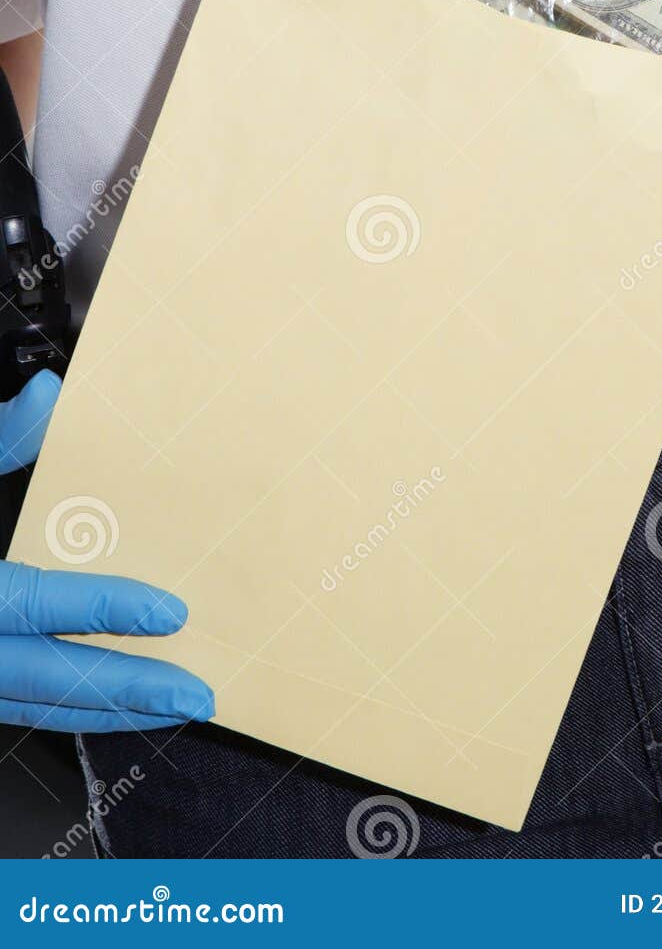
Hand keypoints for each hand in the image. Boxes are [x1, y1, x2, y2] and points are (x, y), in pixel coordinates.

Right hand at [0, 371, 213, 731]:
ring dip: (98, 711)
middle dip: (123, 691)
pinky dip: (57, 707)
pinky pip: (6, 704)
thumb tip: (51, 399)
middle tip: (194, 692)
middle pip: (37, 679)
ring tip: (166, 706)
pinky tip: (101, 701)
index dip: (100, 611)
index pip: (27, 605)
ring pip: (23, 707)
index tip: (168, 611)